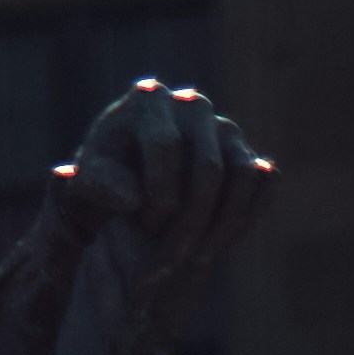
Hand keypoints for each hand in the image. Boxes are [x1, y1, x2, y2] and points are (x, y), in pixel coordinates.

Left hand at [51, 79, 269, 293]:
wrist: (130, 180)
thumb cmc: (106, 175)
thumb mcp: (89, 179)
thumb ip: (101, 184)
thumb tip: (135, 197)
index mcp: (149, 98)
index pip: (166, 146)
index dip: (158, 194)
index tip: (146, 224)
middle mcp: (191, 104)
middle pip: (208, 167)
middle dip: (192, 220)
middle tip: (174, 255)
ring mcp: (224, 127)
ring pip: (243, 175)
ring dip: (224, 225)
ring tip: (197, 255)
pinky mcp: (246, 153)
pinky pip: (264, 182)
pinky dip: (248, 216)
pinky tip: (218, 244)